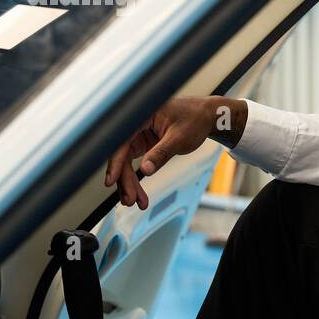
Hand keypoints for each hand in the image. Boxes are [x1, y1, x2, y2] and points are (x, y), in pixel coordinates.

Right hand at [103, 96, 229, 208]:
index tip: (111, 180)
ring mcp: (138, 136)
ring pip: (126, 163)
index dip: (115, 162)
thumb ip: (161, 153)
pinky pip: (135, 164)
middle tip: (129, 200)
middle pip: (122, 155)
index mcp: (141, 116)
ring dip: (129, 183)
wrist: (206, 118)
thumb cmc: (195, 120)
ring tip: (134, 202)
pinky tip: (138, 195)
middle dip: (125, 179)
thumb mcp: (179, 138)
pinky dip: (136, 179)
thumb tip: (145, 170)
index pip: (122, 141)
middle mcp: (136, 126)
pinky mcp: (143, 145)